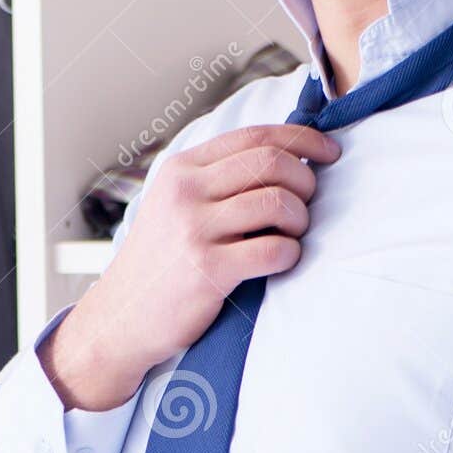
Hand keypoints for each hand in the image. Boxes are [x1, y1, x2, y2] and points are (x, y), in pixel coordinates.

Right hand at [41, 123, 342, 409]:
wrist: (122, 316)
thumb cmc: (163, 260)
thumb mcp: (175, 203)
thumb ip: (218, 178)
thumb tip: (289, 155)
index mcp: (182, 168)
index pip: (255, 136)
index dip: (303, 139)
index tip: (329, 151)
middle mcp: (185, 191)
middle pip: (271, 163)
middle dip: (306, 179)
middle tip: (308, 203)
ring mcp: (194, 230)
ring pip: (278, 202)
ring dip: (300, 219)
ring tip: (292, 235)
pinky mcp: (208, 270)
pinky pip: (274, 250)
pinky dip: (290, 254)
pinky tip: (282, 260)